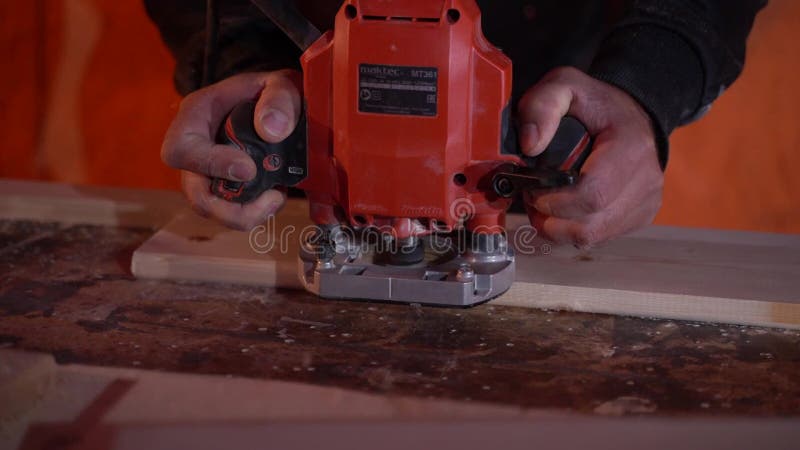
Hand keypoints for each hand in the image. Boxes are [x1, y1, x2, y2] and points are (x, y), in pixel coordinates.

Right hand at [161, 70, 302, 229]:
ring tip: (277, 197)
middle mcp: (195, 150)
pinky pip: (232, 211)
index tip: (249, 169)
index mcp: (195, 116)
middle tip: (273, 198)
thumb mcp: (279, 82)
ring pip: (213, 210)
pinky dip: (256, 212)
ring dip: (247, 215)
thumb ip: (279, 99)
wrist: (272, 103)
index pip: (181, 150)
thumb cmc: (268, 91)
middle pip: (195, 195)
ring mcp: (208, 173)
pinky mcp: (227, 189)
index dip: (211, 165)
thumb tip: (272, 130)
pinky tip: (277, 195)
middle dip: (231, 209)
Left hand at [518, 67, 663, 247]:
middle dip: (551, 219)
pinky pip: (599, 238)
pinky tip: (564, 210)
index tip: (533, 190)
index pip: (592, 195)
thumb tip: (529, 145)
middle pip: (590, 225)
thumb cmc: (596, 104)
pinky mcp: (640, 217)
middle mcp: (646, 180)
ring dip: (558, 229)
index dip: (554, 202)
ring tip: (544, 206)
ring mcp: (646, 202)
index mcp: (630, 148)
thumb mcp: (565, 86)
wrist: (635, 114)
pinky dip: (574, 231)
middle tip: (533, 200)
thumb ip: (542, 106)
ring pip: (592, 237)